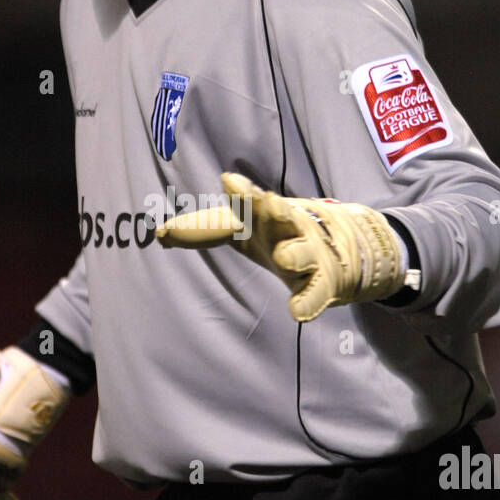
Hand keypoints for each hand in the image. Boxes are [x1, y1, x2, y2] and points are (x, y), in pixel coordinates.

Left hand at [155, 172, 409, 320]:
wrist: (341, 248)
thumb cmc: (278, 236)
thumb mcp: (245, 229)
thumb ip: (205, 229)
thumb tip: (158, 234)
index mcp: (263, 217)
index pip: (242, 207)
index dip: (233, 199)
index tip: (220, 187)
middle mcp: (286, 229)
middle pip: (278, 215)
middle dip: (270, 207)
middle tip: (263, 199)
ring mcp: (307, 253)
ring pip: (299, 251)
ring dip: (292, 252)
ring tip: (282, 255)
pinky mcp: (323, 282)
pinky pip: (314, 294)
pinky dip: (306, 303)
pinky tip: (295, 312)